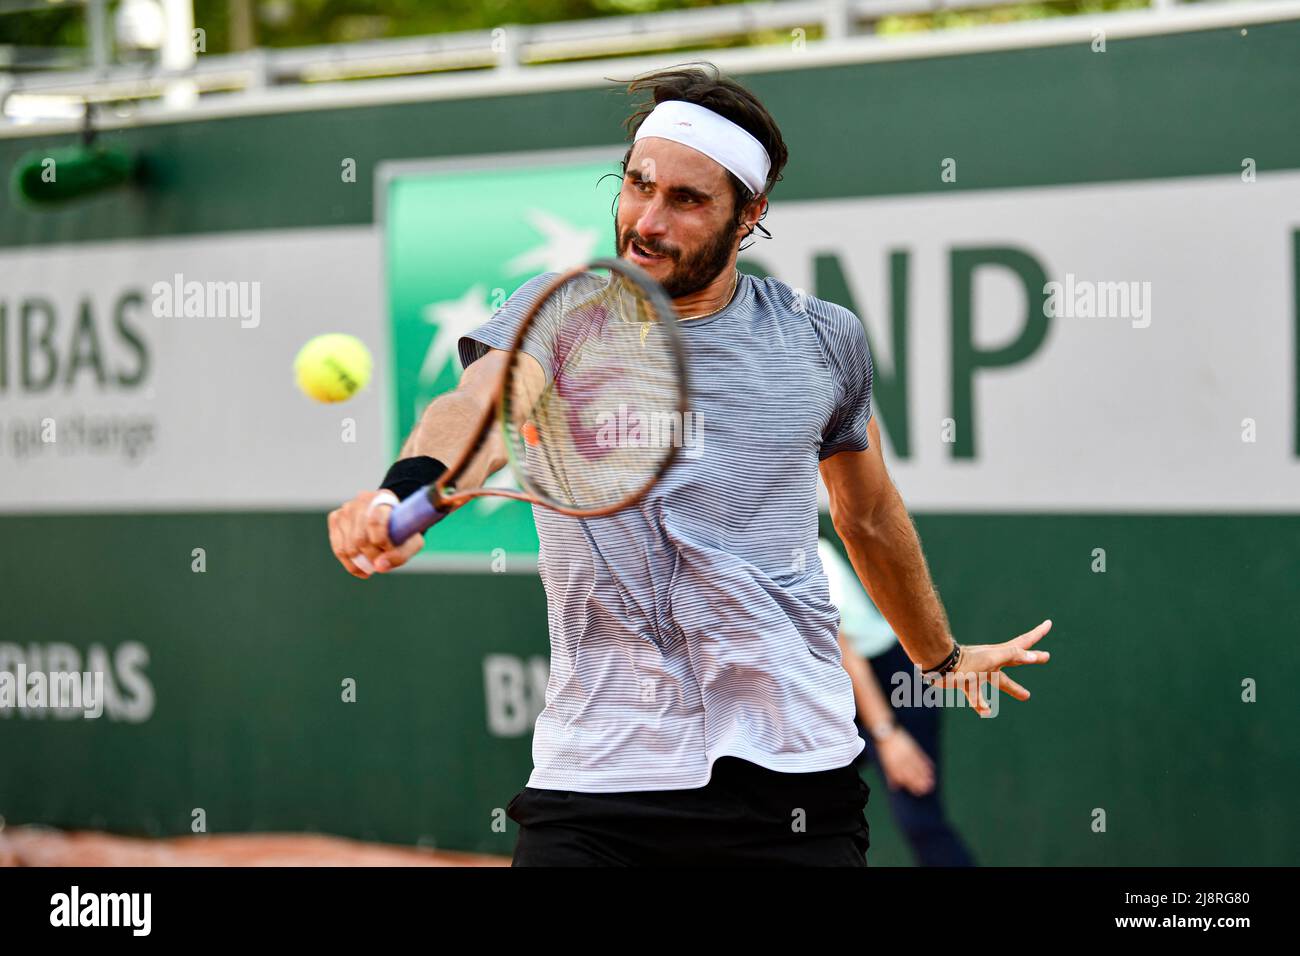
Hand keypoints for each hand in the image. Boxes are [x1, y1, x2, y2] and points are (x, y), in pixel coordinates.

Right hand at [327, 490, 424, 577]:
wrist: (391, 518)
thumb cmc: (402, 531)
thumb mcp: (412, 542)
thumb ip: (400, 555)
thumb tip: (378, 567)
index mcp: (383, 499)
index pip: (374, 522)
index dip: (382, 543)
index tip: (390, 551)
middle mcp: (361, 500)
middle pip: (360, 538)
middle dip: (372, 556)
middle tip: (382, 561)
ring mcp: (346, 509)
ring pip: (347, 546)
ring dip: (361, 562)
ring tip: (373, 566)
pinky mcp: (335, 519)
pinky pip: (338, 549)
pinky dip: (349, 563)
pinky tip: (360, 569)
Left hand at [876, 727, 934, 795]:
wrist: (886, 731)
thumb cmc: (884, 748)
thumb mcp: (885, 762)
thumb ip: (890, 775)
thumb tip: (894, 788)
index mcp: (893, 764)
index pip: (904, 777)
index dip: (912, 785)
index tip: (918, 792)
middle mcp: (901, 759)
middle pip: (912, 772)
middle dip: (920, 782)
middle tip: (927, 789)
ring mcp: (908, 753)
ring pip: (918, 766)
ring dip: (925, 774)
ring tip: (932, 782)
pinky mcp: (912, 746)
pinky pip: (921, 756)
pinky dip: (927, 763)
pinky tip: (932, 768)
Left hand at [933, 619, 1052, 716]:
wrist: (939, 666)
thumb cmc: (967, 661)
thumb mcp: (993, 657)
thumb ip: (1014, 655)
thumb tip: (1036, 655)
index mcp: (1000, 653)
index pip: (1024, 642)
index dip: (1037, 633)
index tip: (1049, 623)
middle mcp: (992, 661)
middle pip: (1016, 660)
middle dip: (1030, 659)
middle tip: (1046, 657)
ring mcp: (980, 672)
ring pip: (1000, 680)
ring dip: (1014, 687)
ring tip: (1026, 695)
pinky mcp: (968, 683)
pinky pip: (977, 696)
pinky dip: (982, 704)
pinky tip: (985, 712)